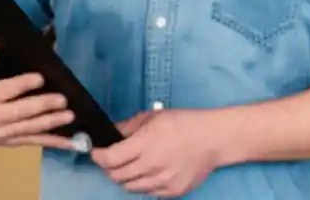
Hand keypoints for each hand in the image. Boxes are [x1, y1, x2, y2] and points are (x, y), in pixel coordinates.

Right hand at [0, 43, 77, 150]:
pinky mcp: (11, 141)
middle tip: (62, 100)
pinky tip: (71, 142)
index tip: (40, 78)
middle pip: (21, 112)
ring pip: (30, 128)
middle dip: (43, 106)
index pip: (6, 91)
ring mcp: (4, 132)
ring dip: (51, 123)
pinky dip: (54, 142)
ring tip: (70, 116)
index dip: (23, 85)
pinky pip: (34, 141)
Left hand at [90, 109, 224, 196]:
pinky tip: (149, 172)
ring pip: (130, 187)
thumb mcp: (153, 116)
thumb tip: (110, 135)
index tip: (96, 152)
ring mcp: (162, 181)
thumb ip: (128, 127)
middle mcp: (152, 165)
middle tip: (112, 160)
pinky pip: (147, 193)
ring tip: (132, 166)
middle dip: (109, 168)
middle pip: (117, 176)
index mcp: (146, 143)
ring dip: (125, 177)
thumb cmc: (184, 123)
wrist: (213, 139)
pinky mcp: (172, 191)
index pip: (111, 159)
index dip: (99, 157)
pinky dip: (143, 184)